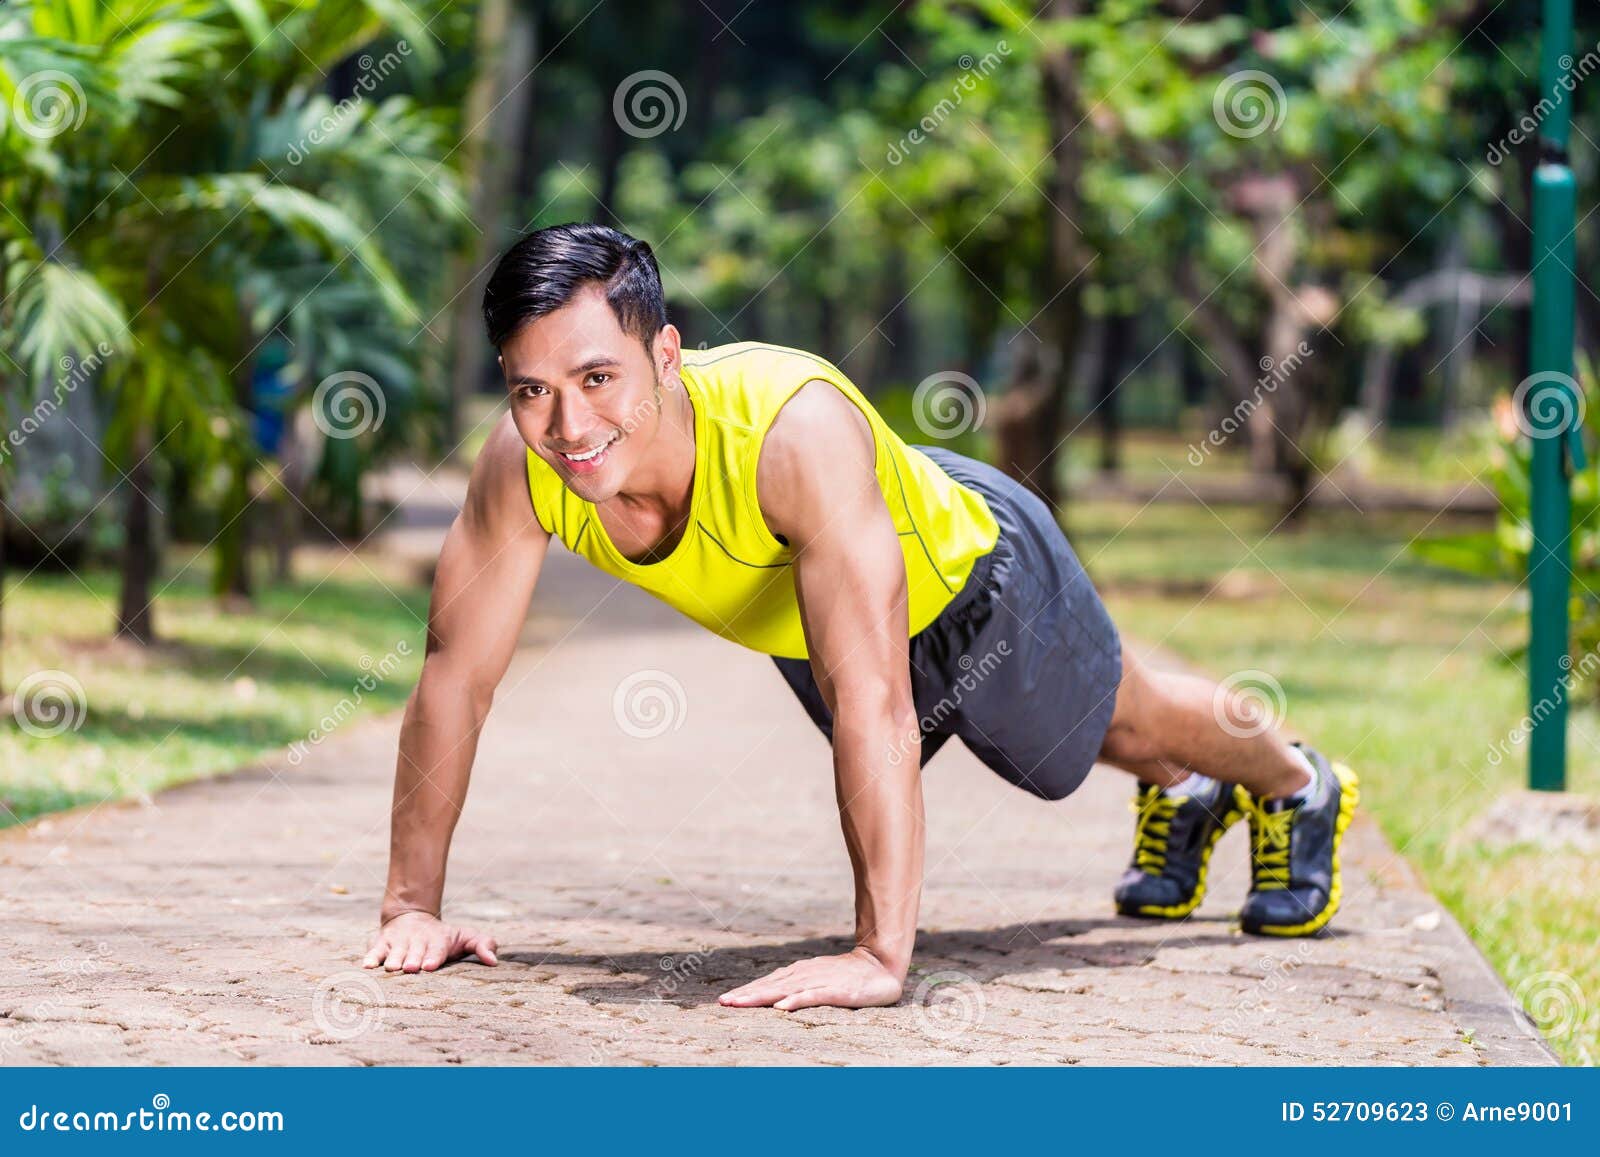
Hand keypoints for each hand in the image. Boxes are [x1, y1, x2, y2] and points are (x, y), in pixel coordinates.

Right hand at [362, 910, 498, 972]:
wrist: (412, 917)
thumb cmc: (444, 937)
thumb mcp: (466, 937)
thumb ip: (483, 945)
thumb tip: (494, 962)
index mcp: (438, 940)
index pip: (437, 948)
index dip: (434, 956)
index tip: (430, 966)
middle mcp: (417, 940)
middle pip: (414, 951)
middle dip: (413, 959)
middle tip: (412, 967)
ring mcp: (398, 942)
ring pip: (394, 952)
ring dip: (393, 959)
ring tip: (391, 967)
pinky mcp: (381, 943)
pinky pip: (374, 950)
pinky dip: (370, 957)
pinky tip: (367, 966)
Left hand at [718, 948, 904, 1010]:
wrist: (880, 965)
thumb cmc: (847, 976)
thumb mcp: (818, 981)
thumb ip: (799, 989)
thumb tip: (775, 1000)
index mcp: (799, 974)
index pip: (767, 984)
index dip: (745, 992)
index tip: (724, 1001)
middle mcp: (804, 975)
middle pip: (770, 986)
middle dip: (746, 994)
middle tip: (723, 1002)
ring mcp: (820, 981)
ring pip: (785, 990)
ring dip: (762, 996)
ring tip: (741, 1003)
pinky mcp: (836, 990)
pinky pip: (813, 996)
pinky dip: (796, 1000)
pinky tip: (782, 1007)